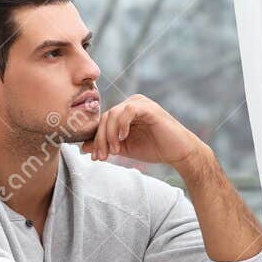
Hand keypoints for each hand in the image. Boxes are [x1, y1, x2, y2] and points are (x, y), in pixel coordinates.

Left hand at [80, 94, 206, 169]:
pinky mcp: (148, 107)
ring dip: (110, 135)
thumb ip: (106, 145)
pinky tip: (122, 139)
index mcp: (124, 112)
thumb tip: (83, 147)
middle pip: (106, 117)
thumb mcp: (124, 148)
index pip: (103, 122)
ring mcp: (140, 104)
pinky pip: (128, 110)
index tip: (96, 157)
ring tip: (114, 151)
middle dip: (101, 139)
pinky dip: (122, 124)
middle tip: (102, 157)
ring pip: (114, 114)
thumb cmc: (154, 148)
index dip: (97, 139)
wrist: (178, 153)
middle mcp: (130, 104)